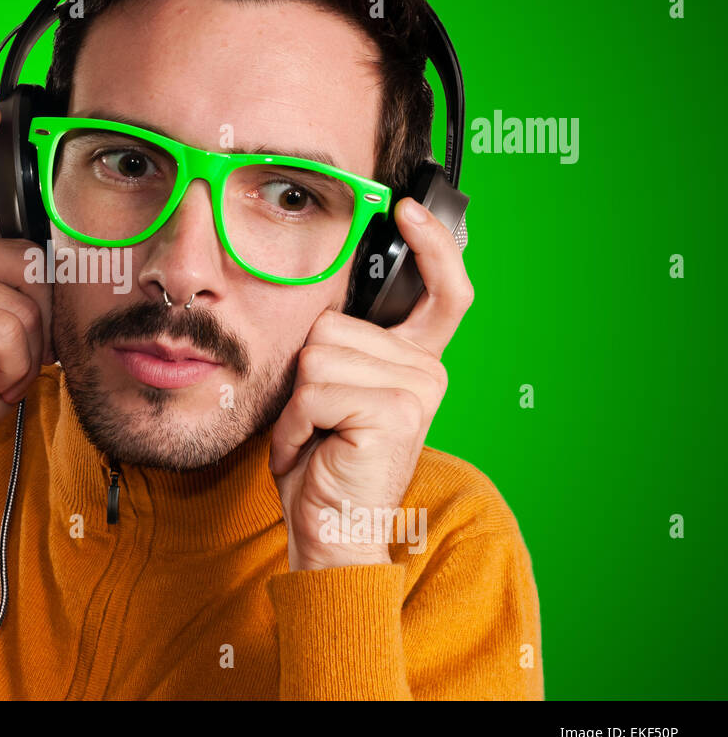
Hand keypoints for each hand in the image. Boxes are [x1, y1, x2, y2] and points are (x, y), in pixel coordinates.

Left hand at [269, 197, 473, 570]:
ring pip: (316, 355)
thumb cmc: (321, 462)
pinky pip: (314, 390)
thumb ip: (340, 347)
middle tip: (318, 423)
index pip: (441, 292)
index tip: (407, 208)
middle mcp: (426, 370)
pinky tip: (315, 449)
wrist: (328, 528)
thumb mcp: (328, 392)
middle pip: (330, 325)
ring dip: (295, 405)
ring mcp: (417, 388)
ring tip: (316, 438)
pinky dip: (296, 424)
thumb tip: (324, 305)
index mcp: (414, 360)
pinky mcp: (396, 410)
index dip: (431, 247)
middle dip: (303, 378)